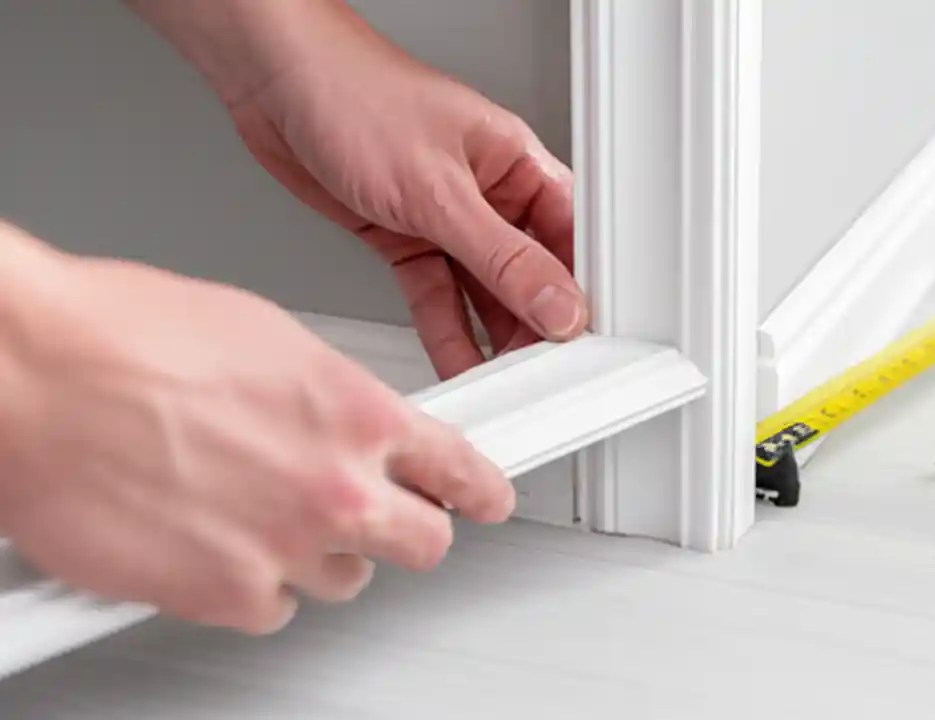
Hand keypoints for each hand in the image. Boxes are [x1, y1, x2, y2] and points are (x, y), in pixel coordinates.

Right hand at [0, 225, 514, 633]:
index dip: (481, 489)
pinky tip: (214, 546)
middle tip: (381, 521)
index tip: (489, 500)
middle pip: (427, 542)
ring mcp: (287, 545)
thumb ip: (325, 396)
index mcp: (354, 409)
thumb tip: (342, 421)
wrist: (34, 373)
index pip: (458, 467)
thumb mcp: (263, 338)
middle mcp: (336, 484)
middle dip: (409, 532)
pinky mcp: (227, 595)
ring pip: (347, 580)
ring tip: (258, 516)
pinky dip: (250, 588)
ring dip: (317, 556)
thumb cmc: (125, 337)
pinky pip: (273, 611)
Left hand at [129, 0, 587, 379]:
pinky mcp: (407, 239)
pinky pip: (438, 297)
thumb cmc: (356, 96)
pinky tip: (461, 363)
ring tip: (504, 379)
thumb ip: (501, 259)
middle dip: (535, 324)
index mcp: (518, 163)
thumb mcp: (439, 190)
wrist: (273, 83)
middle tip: (539, 369)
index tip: (580, 338)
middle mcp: (489, 194)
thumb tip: (556, 303)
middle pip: (529, 275)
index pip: (570, 238)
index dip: (579, 290)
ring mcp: (447, 219)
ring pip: (484, 294)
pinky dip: (447, 332)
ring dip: (492, 337)